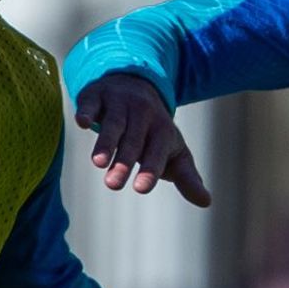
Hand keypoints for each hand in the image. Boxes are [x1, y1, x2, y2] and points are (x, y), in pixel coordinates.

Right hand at [77, 73, 211, 203]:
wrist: (135, 84)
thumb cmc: (153, 130)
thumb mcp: (173, 151)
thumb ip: (187, 177)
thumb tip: (206, 202)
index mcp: (162, 130)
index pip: (157, 152)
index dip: (150, 170)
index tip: (140, 188)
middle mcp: (142, 114)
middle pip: (133, 141)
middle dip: (124, 162)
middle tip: (113, 185)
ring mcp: (119, 103)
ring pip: (113, 124)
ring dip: (106, 142)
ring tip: (98, 163)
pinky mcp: (97, 96)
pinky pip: (92, 103)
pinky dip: (87, 111)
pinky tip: (82, 123)